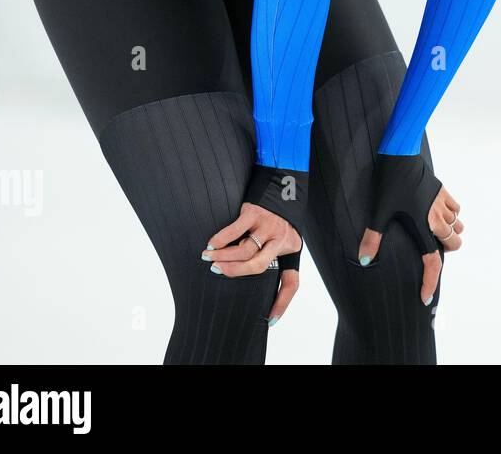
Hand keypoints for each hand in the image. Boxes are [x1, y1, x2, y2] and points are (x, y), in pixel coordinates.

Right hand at [202, 203, 302, 323]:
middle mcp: (282, 240)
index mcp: (292, 249)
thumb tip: (248, 273)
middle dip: (235, 273)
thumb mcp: (285, 236)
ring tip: (209, 258)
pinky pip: (235, 230)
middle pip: (258, 267)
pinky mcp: (255, 213)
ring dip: (222, 256)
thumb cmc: (281, 214)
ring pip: (243, 250)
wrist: (285, 179)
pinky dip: (221, 239)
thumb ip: (273, 254)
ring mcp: (269, 226)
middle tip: (218, 272)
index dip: (282, 303)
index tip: (269, 321)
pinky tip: (211, 244)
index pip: (291, 282)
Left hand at [359, 153, 462, 305]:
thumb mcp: (378, 211)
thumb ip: (372, 238)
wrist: (401, 153)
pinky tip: (437, 215)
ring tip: (432, 233)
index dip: (430, 281)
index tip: (426, 296)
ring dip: (449, 233)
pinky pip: (455, 209)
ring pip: (456, 227)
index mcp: (422, 225)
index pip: (432, 260)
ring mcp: (442, 203)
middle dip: (445, 251)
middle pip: (453, 244)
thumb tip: (363, 261)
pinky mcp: (443, 190)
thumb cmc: (389, 182)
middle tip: (428, 251)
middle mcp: (436, 217)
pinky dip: (451, 216)